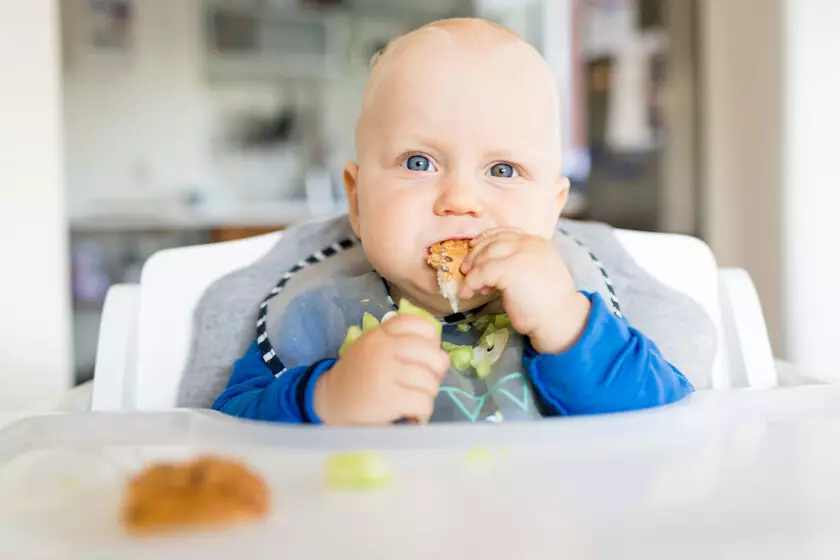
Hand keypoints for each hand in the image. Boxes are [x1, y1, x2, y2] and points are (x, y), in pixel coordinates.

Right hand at [313, 314, 449, 424]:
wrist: (329, 401)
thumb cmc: (357, 377)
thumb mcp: (372, 348)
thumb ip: (399, 343)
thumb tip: (440, 355)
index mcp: (381, 334)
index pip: (419, 324)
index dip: (431, 340)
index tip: (425, 356)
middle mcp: (383, 348)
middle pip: (432, 354)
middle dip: (436, 372)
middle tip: (424, 384)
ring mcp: (385, 372)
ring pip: (429, 380)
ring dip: (428, 395)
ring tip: (416, 400)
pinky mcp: (387, 398)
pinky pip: (423, 402)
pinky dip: (422, 411)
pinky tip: (412, 414)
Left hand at [460, 227, 590, 353]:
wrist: (559, 319)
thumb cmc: (547, 302)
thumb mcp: (534, 272)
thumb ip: (518, 262)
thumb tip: (487, 263)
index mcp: (537, 242)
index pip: (506, 232)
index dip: (486, 239)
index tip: (473, 248)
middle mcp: (529, 244)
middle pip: (493, 242)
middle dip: (476, 255)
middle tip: (466, 270)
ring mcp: (520, 255)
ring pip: (485, 256)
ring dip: (473, 272)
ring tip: (472, 287)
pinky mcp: (509, 270)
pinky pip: (481, 273)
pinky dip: (470, 284)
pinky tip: (467, 294)